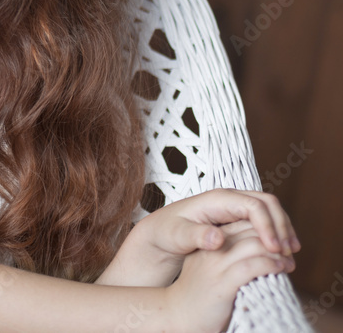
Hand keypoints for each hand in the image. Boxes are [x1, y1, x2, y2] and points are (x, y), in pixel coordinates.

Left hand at [100, 188, 298, 286]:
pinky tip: (281, 252)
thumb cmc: (166, 233)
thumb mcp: (176, 236)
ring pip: (270, 210)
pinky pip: (265, 220)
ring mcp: (235, 207)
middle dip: (281, 225)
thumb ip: (195, 236)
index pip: (252, 205)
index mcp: (216, 199)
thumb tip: (218, 238)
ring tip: (290, 253)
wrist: (160, 233)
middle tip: (289, 252)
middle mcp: (229, 198)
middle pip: (267, 203)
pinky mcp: (237, 218)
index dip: (267, 225)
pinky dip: (276, 233)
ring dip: (283, 229)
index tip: (273, 249)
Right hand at [165, 221, 288, 332]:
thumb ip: (227, 255)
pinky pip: (254, 265)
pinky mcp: (223, 282)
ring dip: (278, 253)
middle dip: (275, 238)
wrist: (177, 314)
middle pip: (250, 230)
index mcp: (208, 241)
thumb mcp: (208, 266)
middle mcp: (211, 248)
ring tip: (288, 262)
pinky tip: (281, 269)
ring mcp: (216, 264)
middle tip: (289, 252)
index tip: (279, 242)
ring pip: (255, 245)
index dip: (264, 229)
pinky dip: (273, 265)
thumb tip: (260, 251)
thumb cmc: (198, 293)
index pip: (241, 222)